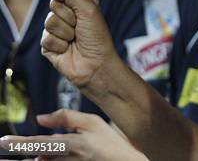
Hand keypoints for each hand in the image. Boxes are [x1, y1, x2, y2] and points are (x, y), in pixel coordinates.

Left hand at [0, 109, 147, 160]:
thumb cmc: (112, 143)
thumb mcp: (94, 123)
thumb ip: (68, 117)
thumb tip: (41, 118)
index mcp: (73, 144)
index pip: (39, 144)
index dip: (19, 144)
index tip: (3, 142)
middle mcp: (67, 160)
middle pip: (36, 157)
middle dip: (20, 155)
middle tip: (4, 152)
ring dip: (33, 159)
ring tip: (23, 156)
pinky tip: (42, 158)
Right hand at [39, 0, 119, 93]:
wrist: (95, 64)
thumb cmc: (96, 35)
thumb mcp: (88, 8)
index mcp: (80, 1)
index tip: (82, 5)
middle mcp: (67, 13)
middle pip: (54, 3)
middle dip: (69, 16)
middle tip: (80, 26)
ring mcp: (56, 28)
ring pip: (49, 21)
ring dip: (66, 32)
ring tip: (75, 39)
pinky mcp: (48, 45)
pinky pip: (46, 38)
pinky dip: (60, 44)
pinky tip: (67, 49)